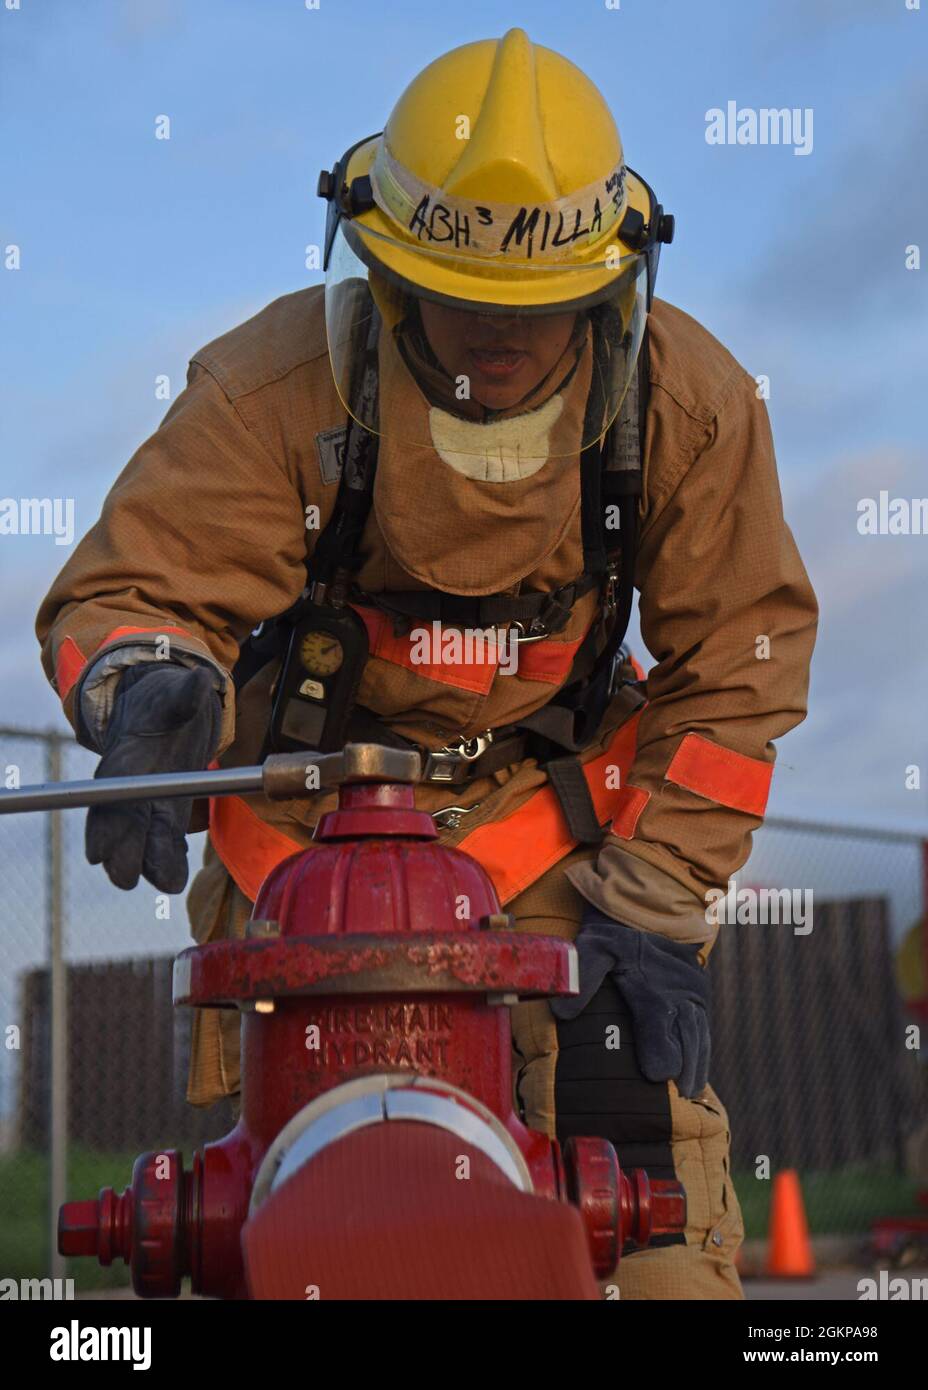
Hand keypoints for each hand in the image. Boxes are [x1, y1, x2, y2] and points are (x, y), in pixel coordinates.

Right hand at [86, 663, 221, 892]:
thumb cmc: (164, 702)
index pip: (112, 796)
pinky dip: (169, 858)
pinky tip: (174, 877)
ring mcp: (148, 802)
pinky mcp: (166, 812)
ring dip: (149, 862)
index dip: (105, 824)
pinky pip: (165, 839)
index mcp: (125, 760)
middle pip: (122, 824)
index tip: (98, 851)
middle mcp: (131, 786)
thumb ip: (187, 695)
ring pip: (143, 837)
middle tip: (124, 879)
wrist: (166, 711)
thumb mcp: (175, 695)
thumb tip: (202, 680)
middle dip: (121, 853)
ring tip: (164, 884)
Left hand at [551, 905, 710, 1097]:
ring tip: (690, 1091)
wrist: (647, 910)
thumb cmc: (615, 936)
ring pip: (700, 1036)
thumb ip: (583, 976)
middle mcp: (679, 994)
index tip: (657, 1076)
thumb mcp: (594, 947)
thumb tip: (562, 1012)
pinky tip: (695, 1072)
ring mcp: (693, 996)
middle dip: (685, 1068)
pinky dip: (701, 1051)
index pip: (660, 1026)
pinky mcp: (698, 996)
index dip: (660, 1053)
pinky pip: (704, 1029)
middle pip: (687, 1038)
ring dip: (696, 1064)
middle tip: (681, 1095)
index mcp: (653, 986)